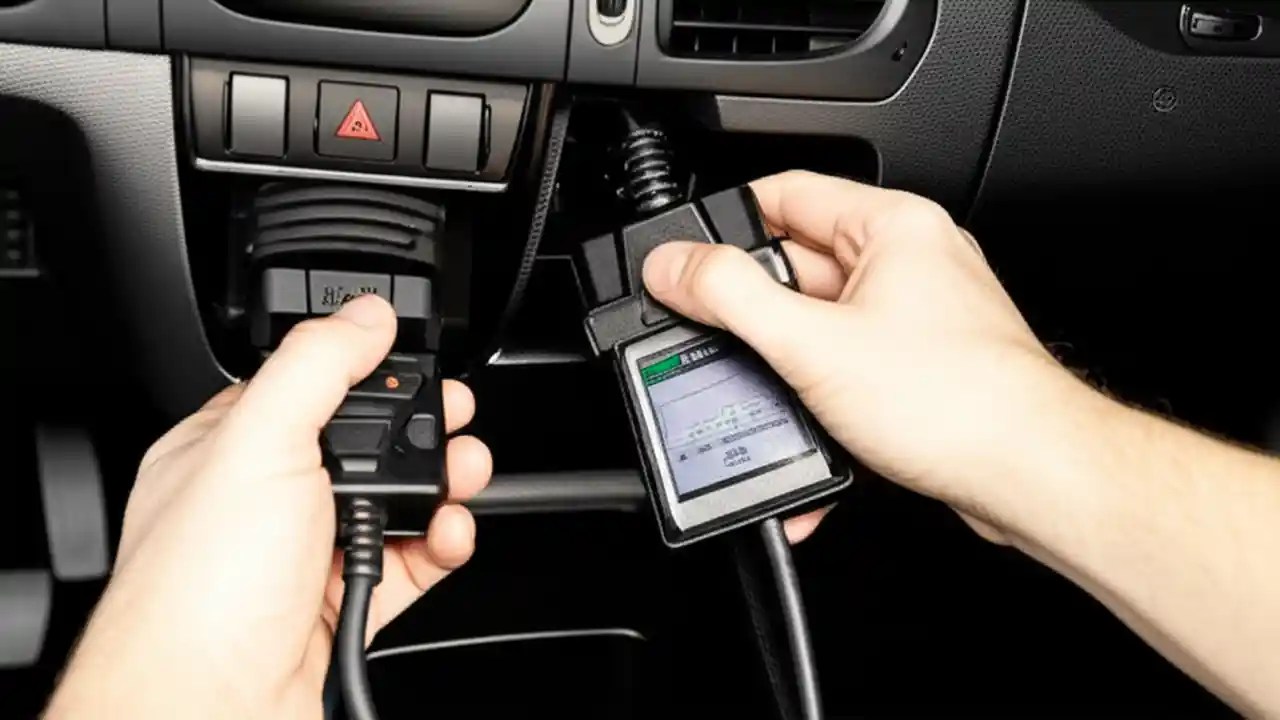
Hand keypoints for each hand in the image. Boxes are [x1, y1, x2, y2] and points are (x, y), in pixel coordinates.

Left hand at [45, 295, 491, 719]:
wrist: (211, 709)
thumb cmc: (202, 591)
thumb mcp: (260, 443)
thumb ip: (317, 366)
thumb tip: (365, 313)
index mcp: (229, 450)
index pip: (306, 387)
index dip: (365, 370)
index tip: (415, 361)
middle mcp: (267, 504)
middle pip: (365, 447)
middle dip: (421, 431)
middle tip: (460, 422)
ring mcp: (307, 558)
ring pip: (395, 505)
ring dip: (442, 487)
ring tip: (467, 476)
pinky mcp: (345, 607)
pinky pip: (411, 564)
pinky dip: (442, 545)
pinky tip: (450, 535)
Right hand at [642, 171, 1084, 543]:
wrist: (1030, 475)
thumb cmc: (959, 401)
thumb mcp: (814, 344)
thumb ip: (731, 298)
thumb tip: (675, 266)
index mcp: (892, 227)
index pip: (787, 193)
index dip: (725, 222)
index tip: (684, 258)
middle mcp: (909, 263)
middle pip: (795, 267)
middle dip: (753, 314)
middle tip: (720, 343)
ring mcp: (915, 319)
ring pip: (817, 329)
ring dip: (783, 369)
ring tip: (774, 398)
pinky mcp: (917, 371)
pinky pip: (845, 374)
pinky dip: (817, 407)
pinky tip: (802, 444)